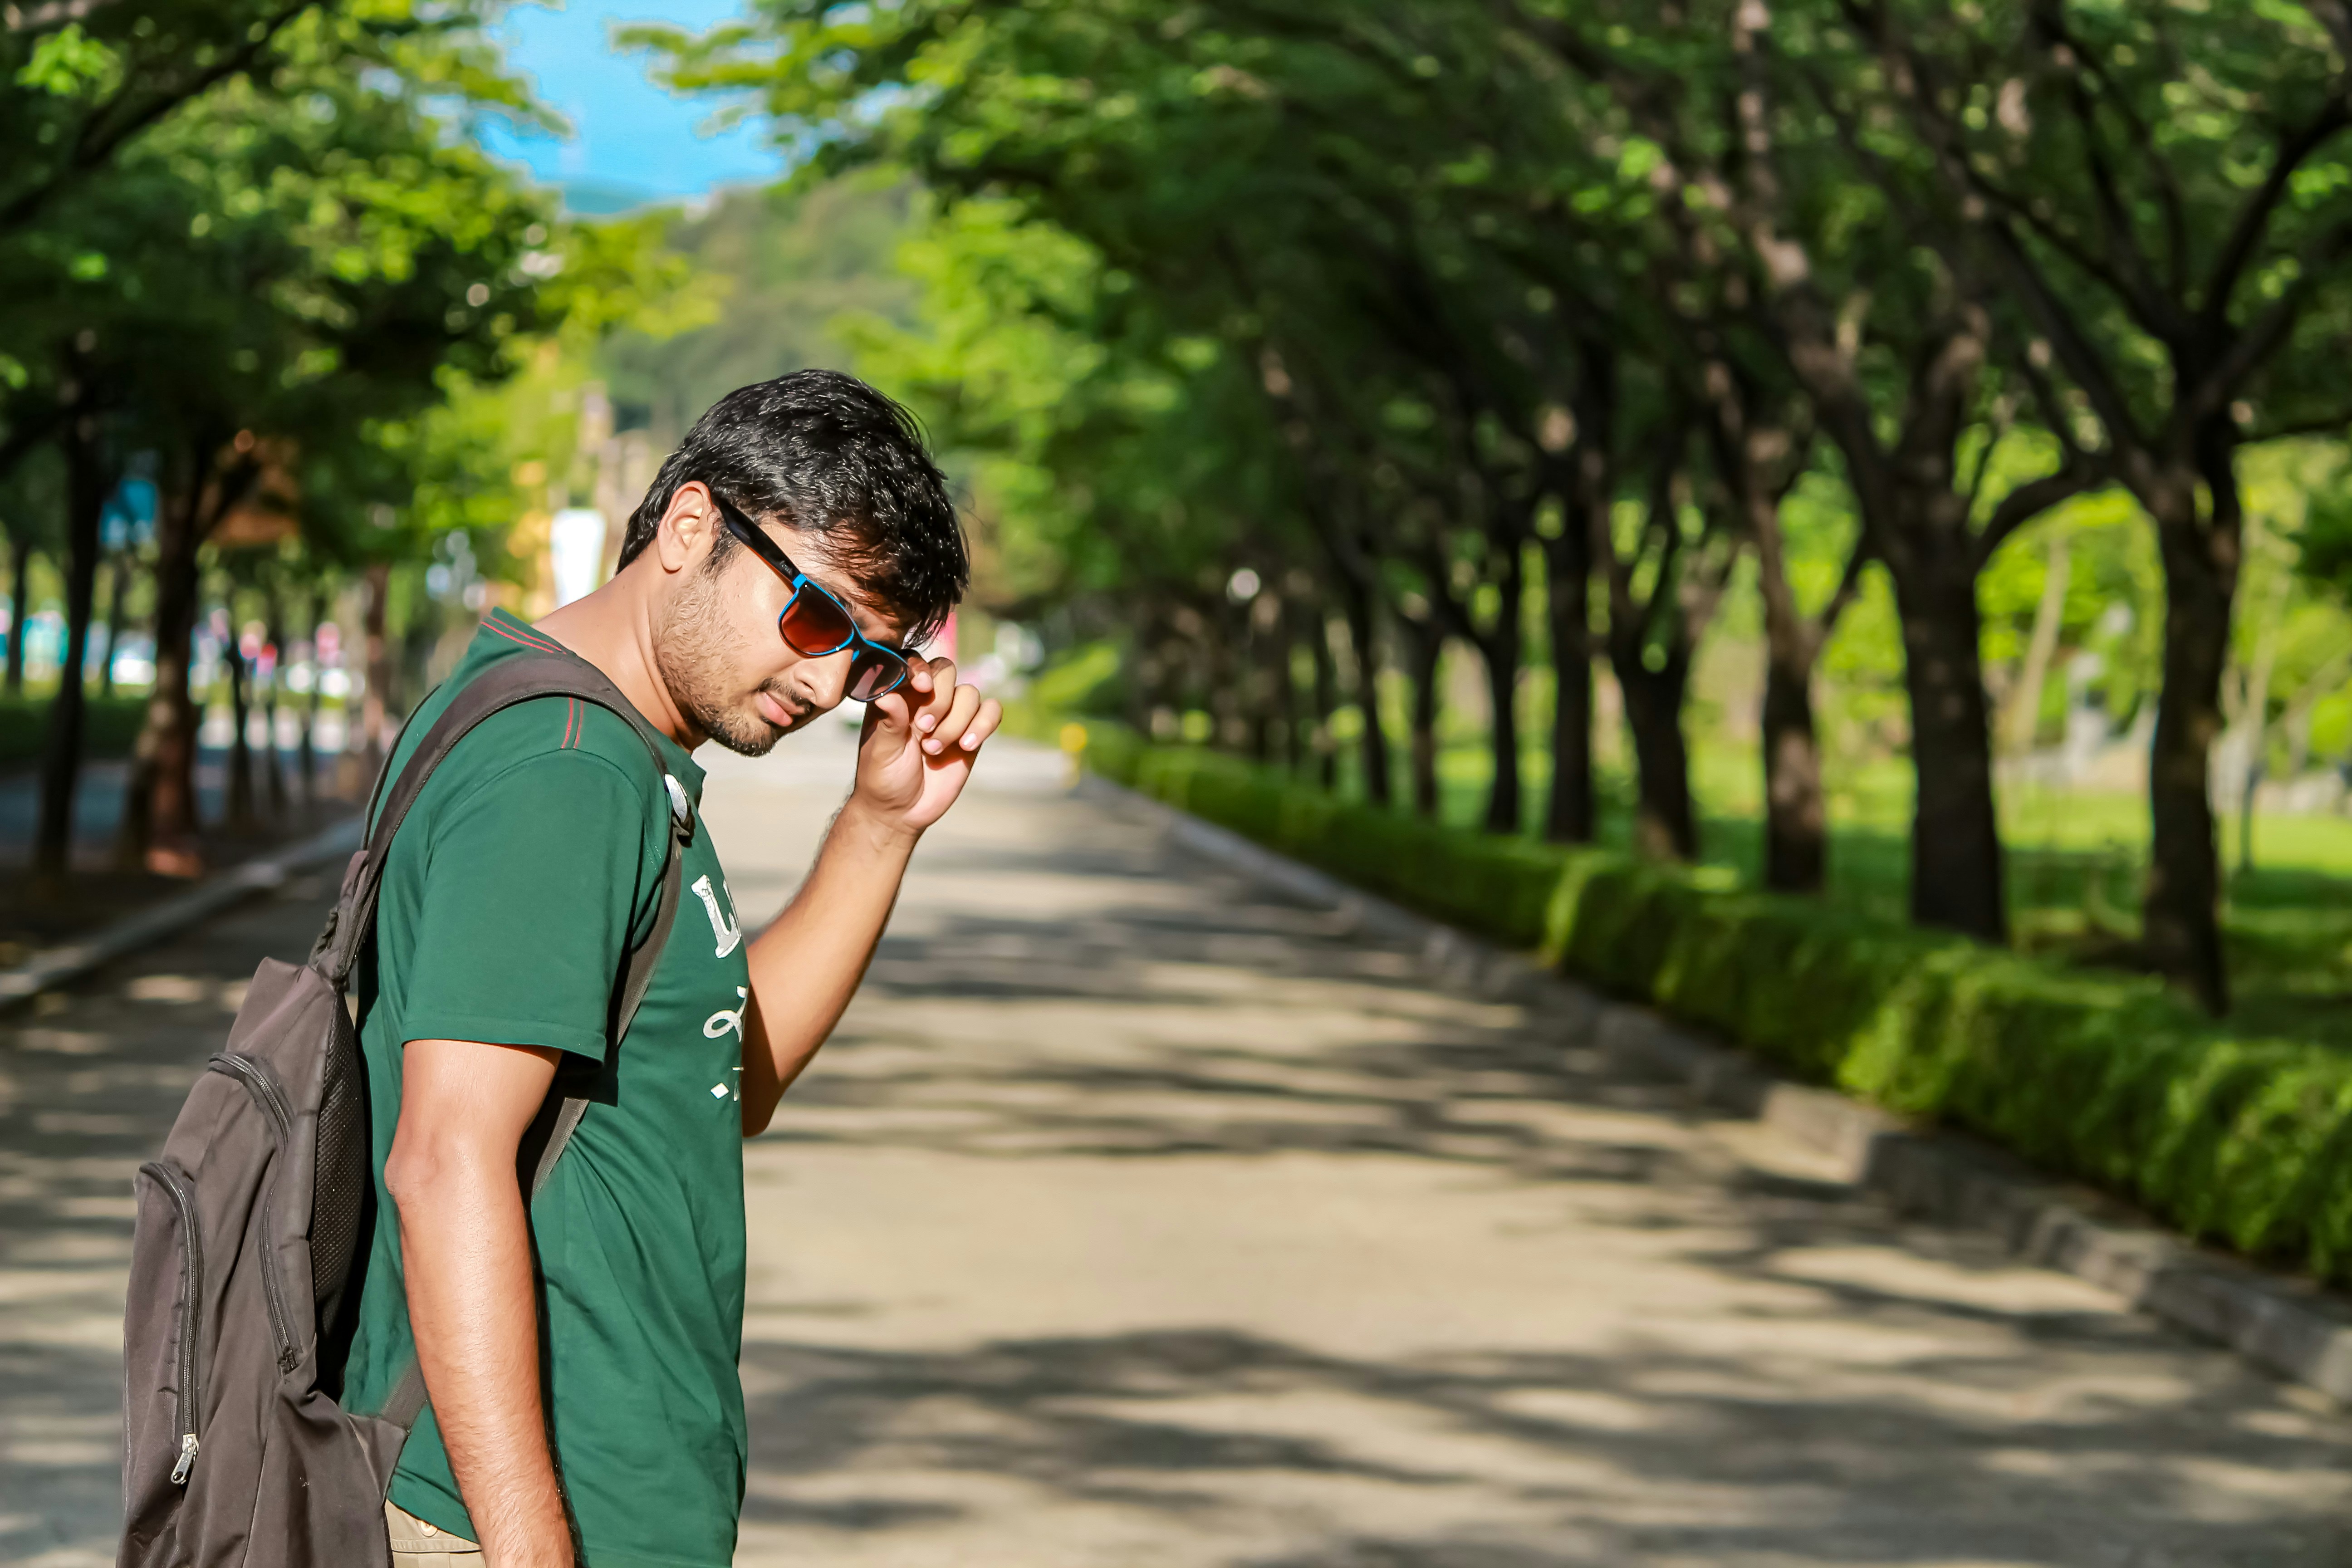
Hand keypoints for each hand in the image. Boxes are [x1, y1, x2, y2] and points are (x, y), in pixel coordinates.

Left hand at [850, 655, 1001, 835]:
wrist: (902, 810)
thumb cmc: (883, 777)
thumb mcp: (880, 751)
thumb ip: (888, 721)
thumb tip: (888, 695)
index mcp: (898, 695)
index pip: (914, 661)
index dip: (922, 668)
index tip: (921, 687)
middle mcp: (926, 699)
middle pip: (946, 670)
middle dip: (940, 699)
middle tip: (924, 730)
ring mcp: (951, 714)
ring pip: (970, 693)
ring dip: (957, 721)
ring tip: (935, 749)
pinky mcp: (972, 732)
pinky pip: (991, 711)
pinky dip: (984, 724)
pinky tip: (967, 745)